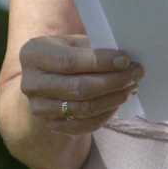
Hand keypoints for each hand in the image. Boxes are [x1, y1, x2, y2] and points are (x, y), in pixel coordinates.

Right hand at [18, 34, 142, 134]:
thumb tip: (126, 60)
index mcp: (33, 54)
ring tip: (131, 87)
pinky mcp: (49, 125)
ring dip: (112, 98)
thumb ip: (94, 48)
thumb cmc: (67, 53)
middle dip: (113, 81)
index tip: (126, 60)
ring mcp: (38, 108)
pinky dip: (104, 115)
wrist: (46, 78)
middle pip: (78, 88)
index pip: (70, 62)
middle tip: (136, 73)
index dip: (101, 62)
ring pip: (82, 109)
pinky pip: (82, 126)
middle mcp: (30, 83)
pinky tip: (118, 102)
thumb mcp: (74, 42)